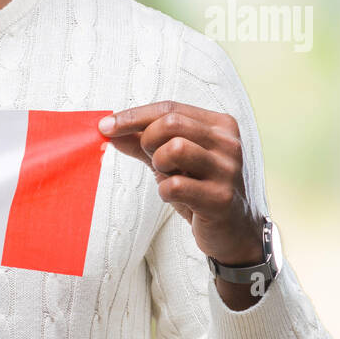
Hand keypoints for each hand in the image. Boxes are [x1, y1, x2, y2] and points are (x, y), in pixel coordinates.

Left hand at [98, 101, 264, 265]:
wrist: (234, 231)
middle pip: (171, 123)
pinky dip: (165, 191)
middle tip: (151, 159)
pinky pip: (176, 186)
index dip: (133, 115)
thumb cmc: (201, 189)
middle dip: (148, 140)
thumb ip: (144, 143)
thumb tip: (108, 130)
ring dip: (160, 164)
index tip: (105, 126)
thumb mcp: (174, 161)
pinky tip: (176, 197)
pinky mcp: (221, 198)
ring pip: (175, 148)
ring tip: (168, 176)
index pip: (170, 108)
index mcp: (220, 125)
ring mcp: (227, 170)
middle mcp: (228, 142)